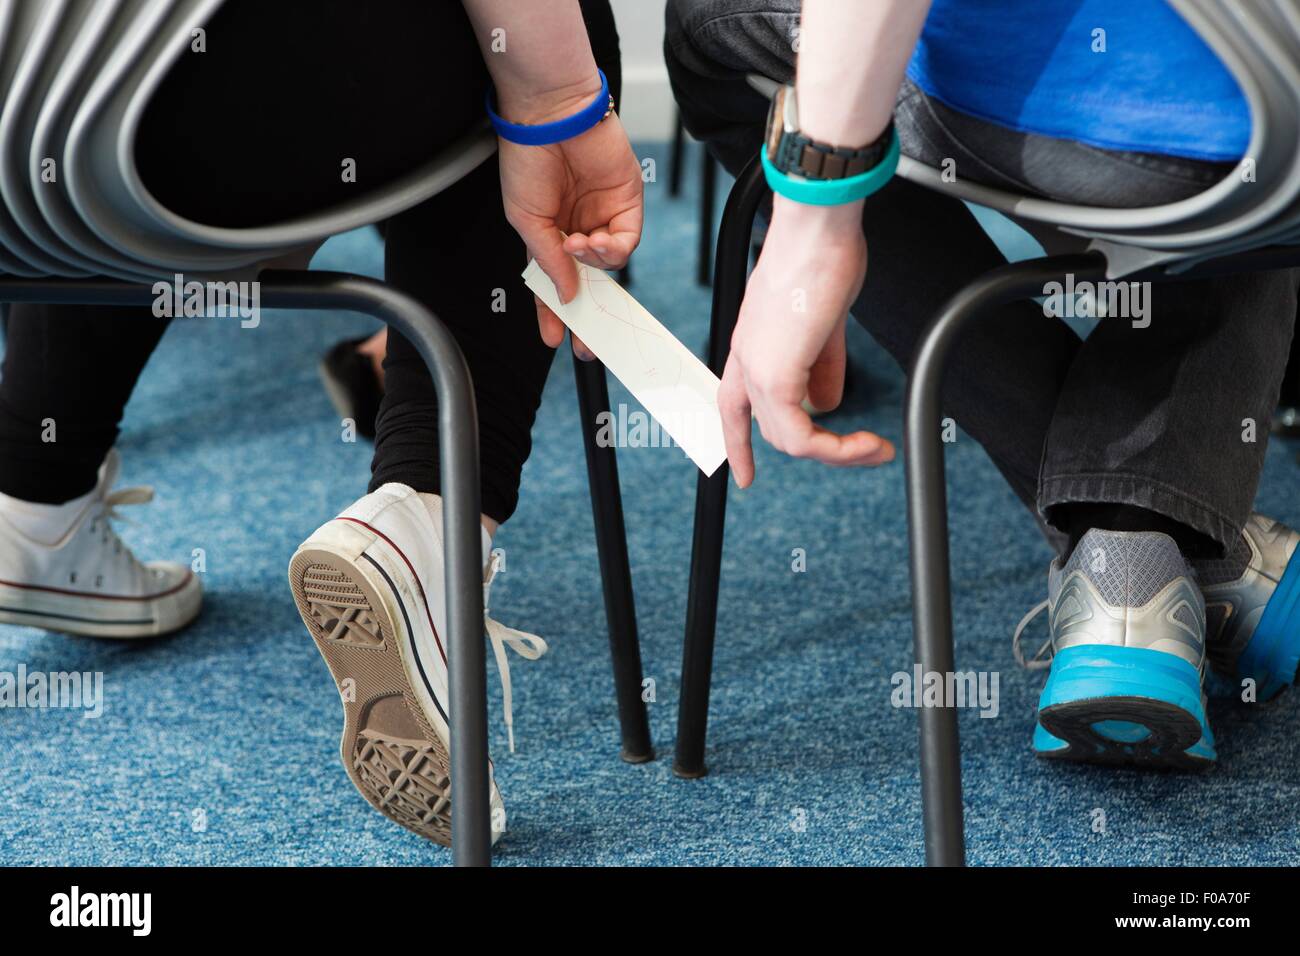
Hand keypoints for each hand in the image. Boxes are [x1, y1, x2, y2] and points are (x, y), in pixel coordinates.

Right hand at [497, 81, 643, 359]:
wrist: (552, 115)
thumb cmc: (527, 159)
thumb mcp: (525, 220)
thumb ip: (547, 260)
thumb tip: (565, 296)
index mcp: (549, 235)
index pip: (555, 284)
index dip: (554, 313)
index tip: (554, 339)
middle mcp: (578, 230)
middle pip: (590, 282)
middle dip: (590, 314)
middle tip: (588, 343)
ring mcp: (604, 218)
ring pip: (610, 265)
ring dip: (595, 264)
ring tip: (578, 244)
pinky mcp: (627, 205)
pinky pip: (626, 242)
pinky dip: (613, 249)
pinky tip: (595, 238)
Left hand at [719, 196, 894, 486]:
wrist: (818, 228)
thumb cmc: (821, 255)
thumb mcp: (823, 320)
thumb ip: (822, 362)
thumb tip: (827, 399)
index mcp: (752, 345)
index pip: (733, 406)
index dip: (738, 444)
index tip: (745, 475)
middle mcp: (747, 359)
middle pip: (773, 430)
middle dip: (824, 449)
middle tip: (869, 449)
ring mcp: (758, 369)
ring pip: (789, 440)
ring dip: (838, 453)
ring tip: (875, 448)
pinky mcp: (776, 375)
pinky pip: (801, 437)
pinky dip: (836, 449)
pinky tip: (866, 443)